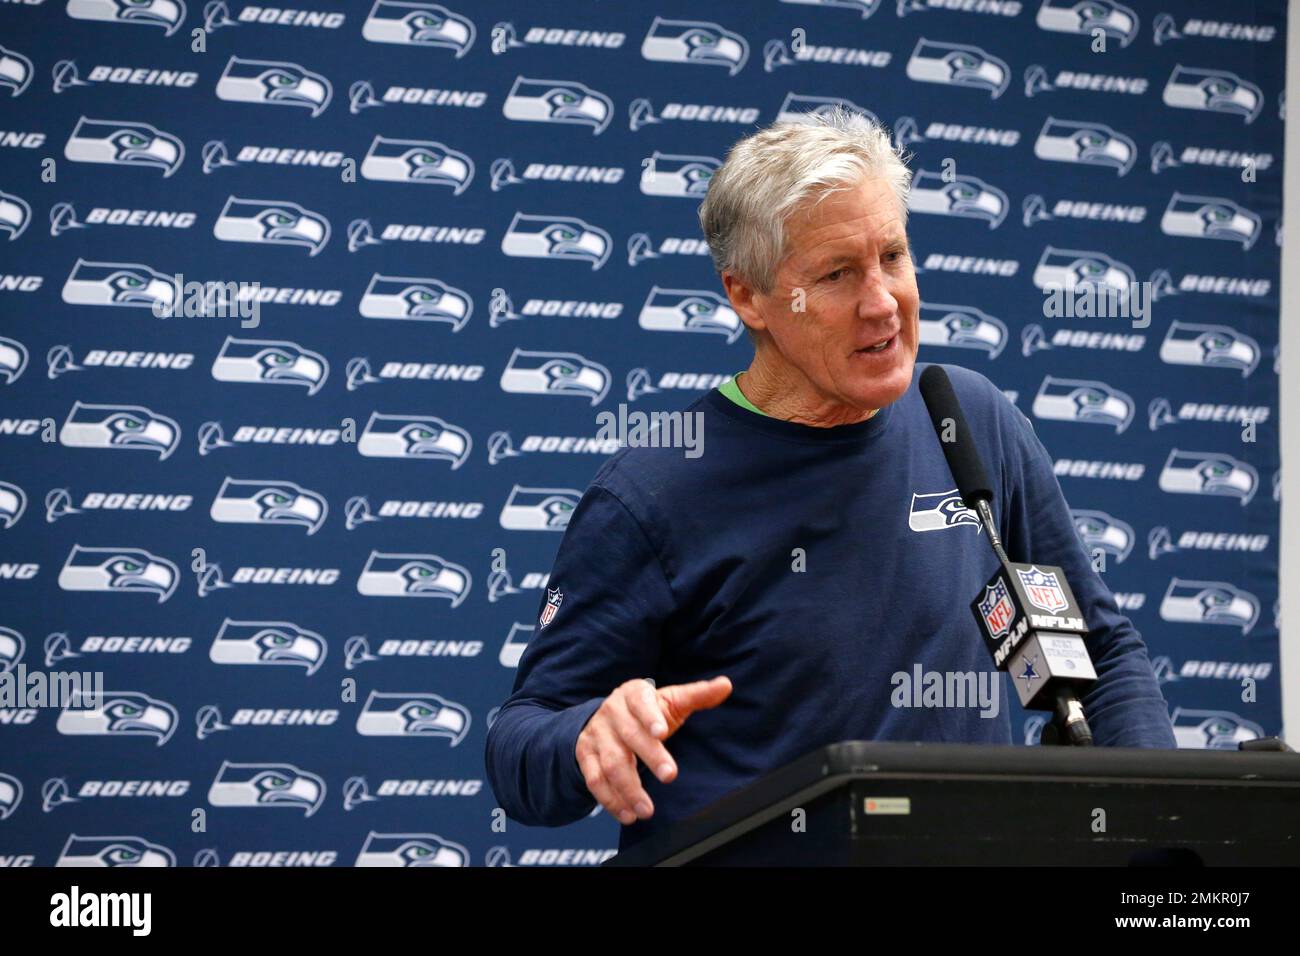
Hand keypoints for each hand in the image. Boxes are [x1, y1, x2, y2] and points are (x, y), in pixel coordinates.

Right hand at [576, 676, 731, 824]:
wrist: (604, 718)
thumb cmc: (646, 710)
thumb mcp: (670, 700)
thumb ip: (697, 695)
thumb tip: (726, 685)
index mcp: (634, 694)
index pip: (641, 702)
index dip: (650, 716)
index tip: (662, 732)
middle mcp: (612, 712)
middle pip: (629, 736)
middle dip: (650, 757)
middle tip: (670, 776)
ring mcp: (597, 735)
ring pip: (611, 763)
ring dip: (629, 788)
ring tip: (647, 810)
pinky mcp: (586, 756)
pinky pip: (595, 780)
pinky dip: (610, 800)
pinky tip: (628, 814)